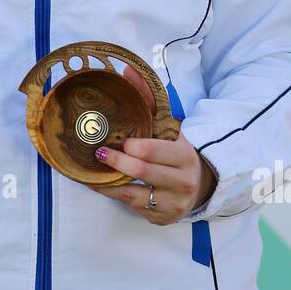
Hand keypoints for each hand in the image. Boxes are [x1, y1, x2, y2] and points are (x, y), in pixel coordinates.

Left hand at [88, 64, 217, 224]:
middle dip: (116, 161)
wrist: (199, 185)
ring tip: (91, 170)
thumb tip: (127, 71)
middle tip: (98, 152)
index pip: (152, 151)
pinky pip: (131, 207)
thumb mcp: (168, 125)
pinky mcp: (161, 218)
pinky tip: (99, 184)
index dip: (130, 147)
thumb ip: (148, 99)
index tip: (117, 140)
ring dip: (108, 182)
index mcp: (184, 155)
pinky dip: (112, 195)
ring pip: (132, 195)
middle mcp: (182, 181)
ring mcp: (172, 203)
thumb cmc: (176, 151)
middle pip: (140, 172)